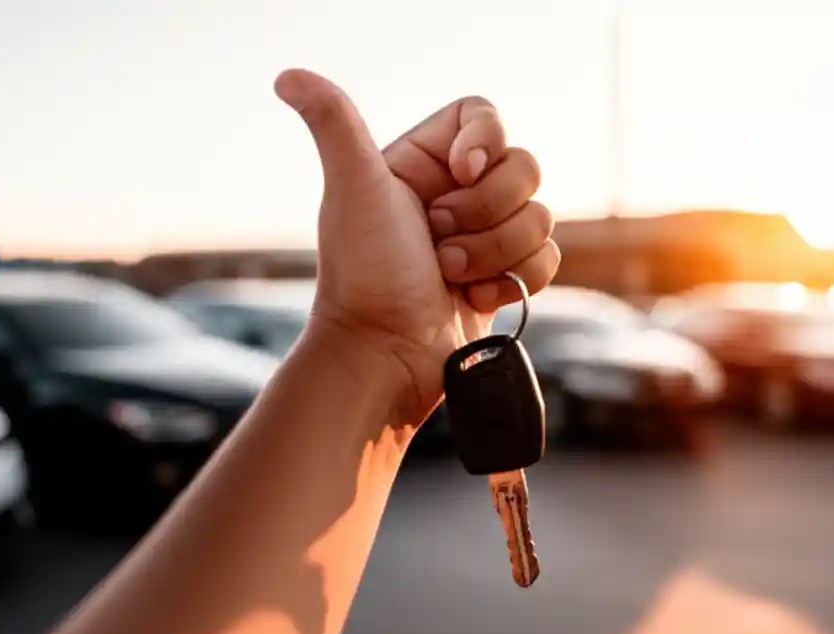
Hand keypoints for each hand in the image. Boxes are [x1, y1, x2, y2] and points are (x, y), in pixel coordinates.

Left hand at [274, 69, 558, 425]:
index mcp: (422, 163)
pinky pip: (546, 259)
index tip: (460, 174)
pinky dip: (515, 281)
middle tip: (437, 241)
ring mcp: (483, 237)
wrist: (385, 356)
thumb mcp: (351, 188)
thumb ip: (333, 123)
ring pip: (539, 218)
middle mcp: (455, 194)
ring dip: (494, 253)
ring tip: (448, 275)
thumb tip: (288, 76)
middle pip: (524, 168)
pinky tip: (472, 298)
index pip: (483, 116)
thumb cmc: (366, 275)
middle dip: (487, 213)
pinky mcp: (504, 277)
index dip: (485, 142)